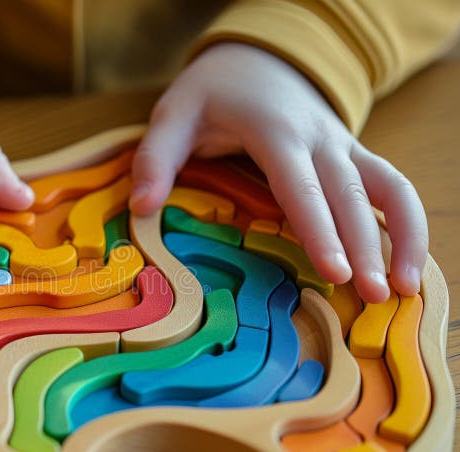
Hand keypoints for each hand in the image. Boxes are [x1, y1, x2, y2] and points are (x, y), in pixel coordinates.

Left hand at [130, 42, 427, 302]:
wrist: (258, 59)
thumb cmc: (212, 91)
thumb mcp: (175, 112)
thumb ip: (156, 157)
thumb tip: (141, 207)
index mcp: (276, 131)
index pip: (302, 186)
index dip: (319, 229)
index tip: (335, 271)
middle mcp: (320, 139)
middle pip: (352, 195)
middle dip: (367, 246)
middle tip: (374, 296)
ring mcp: (343, 147)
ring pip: (390, 188)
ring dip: (404, 236)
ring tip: (404, 289)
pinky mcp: (353, 157)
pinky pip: (392, 188)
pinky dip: (406, 224)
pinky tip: (406, 264)